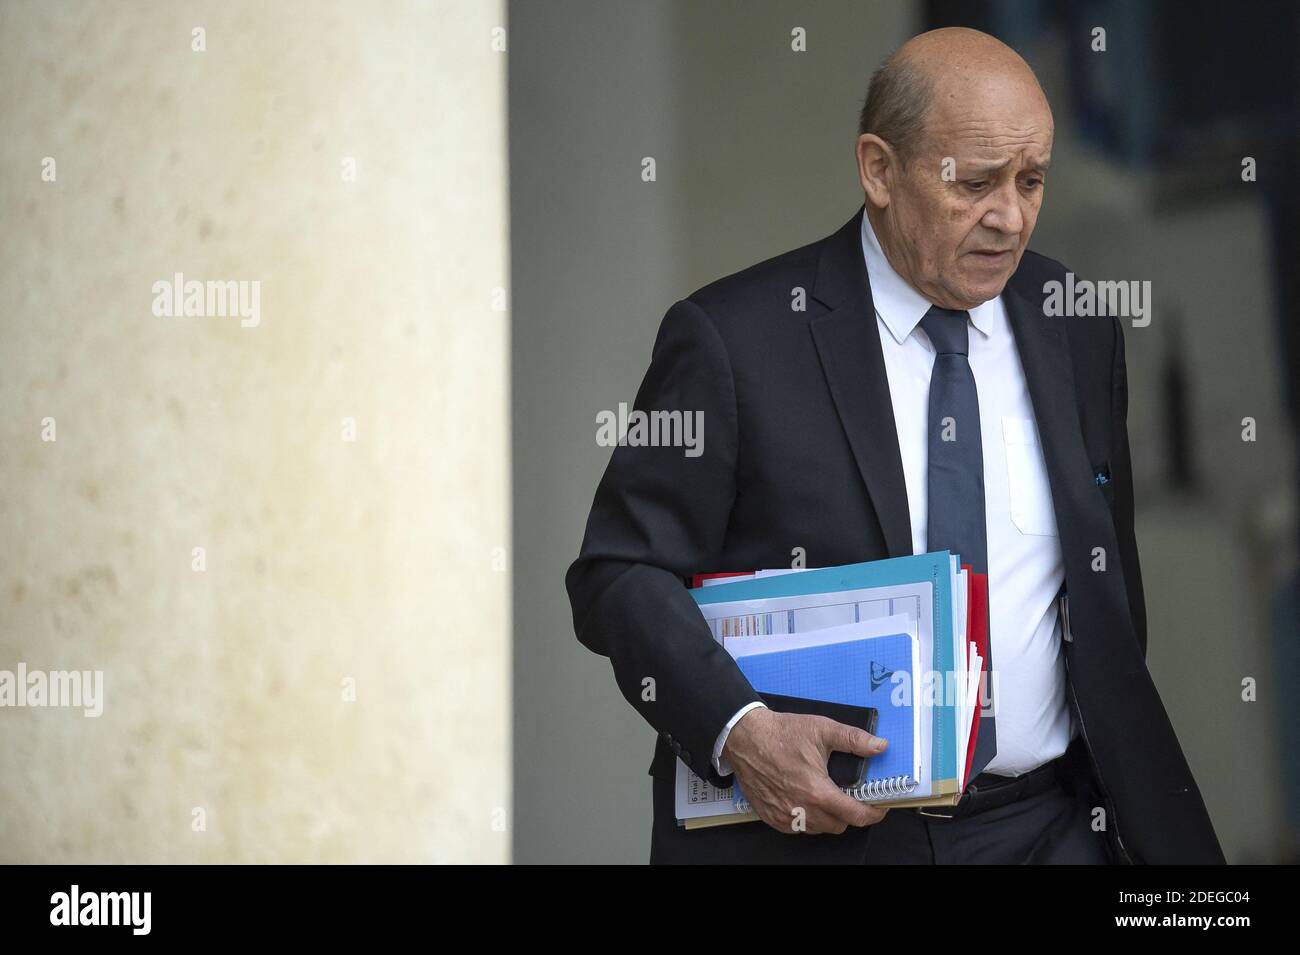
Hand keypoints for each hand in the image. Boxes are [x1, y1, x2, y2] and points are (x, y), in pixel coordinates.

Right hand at [721, 706, 888, 834]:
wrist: (745, 738)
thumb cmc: (781, 733)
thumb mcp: (822, 729)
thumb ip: (854, 739)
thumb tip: (880, 746)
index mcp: (818, 792)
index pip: (856, 816)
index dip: (873, 813)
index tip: (878, 806)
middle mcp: (802, 810)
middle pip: (839, 826)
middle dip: (848, 813)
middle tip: (848, 795)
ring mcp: (785, 816)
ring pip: (818, 829)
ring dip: (827, 818)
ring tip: (825, 796)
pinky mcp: (771, 818)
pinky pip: (798, 828)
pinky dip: (806, 819)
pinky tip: (804, 799)